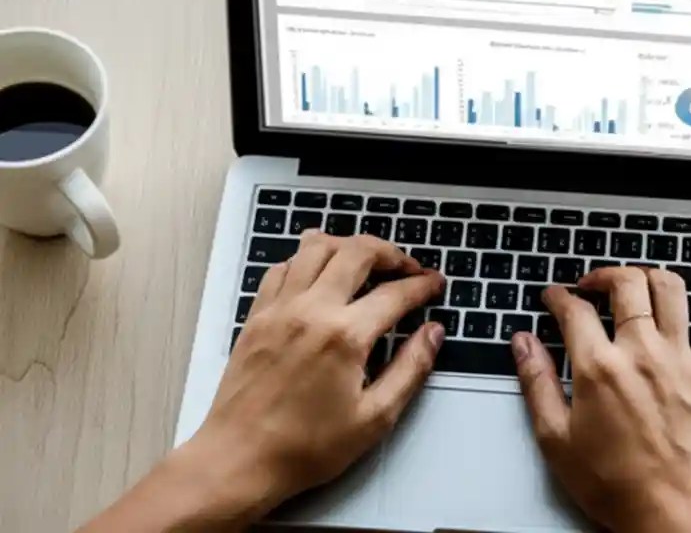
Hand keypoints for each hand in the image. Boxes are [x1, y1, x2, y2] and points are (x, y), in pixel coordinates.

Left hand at [80, 232, 445, 531]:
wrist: (238, 461)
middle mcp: (311, 311)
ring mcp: (279, 309)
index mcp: (344, 336)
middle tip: (406, 269)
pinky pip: (283, 267)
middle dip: (391, 253)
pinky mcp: (257, 317)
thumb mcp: (374, 418)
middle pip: (357, 251)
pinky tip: (320, 274)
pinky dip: (307, 260)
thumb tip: (432, 335)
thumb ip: (410, 369)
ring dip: (348, 246)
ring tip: (366, 261)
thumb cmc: (303, 448)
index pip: (396, 293)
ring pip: (316, 247)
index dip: (423, 285)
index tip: (434, 285)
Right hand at [511, 267, 690, 532]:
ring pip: (671, 290)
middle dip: (605, 274)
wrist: (673, 509)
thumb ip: (537, 383)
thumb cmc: (616, 483)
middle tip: (595, 283)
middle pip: (626, 284)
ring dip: (653, 277)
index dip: (560, 296)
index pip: (575, 310)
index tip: (555, 296)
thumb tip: (522, 344)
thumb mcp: (556, 439)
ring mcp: (680, 358)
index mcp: (599, 368)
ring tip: (641, 285)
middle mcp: (641, 353)